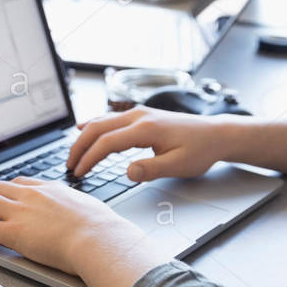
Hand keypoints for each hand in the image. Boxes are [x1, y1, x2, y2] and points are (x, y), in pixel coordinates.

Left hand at [0, 179, 172, 286]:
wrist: (101, 239)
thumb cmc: (104, 231)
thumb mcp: (91, 210)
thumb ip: (79, 211)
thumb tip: (86, 218)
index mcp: (51, 189)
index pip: (20, 182)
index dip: (3, 186)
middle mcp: (31, 196)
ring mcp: (20, 212)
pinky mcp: (13, 232)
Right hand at [67, 106, 235, 180]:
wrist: (216, 134)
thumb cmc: (201, 150)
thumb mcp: (179, 166)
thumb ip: (152, 169)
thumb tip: (128, 173)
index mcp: (146, 129)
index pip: (107, 142)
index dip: (89, 158)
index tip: (79, 172)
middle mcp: (139, 116)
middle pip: (98, 128)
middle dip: (79, 146)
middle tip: (69, 165)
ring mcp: (139, 113)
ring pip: (101, 120)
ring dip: (84, 136)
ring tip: (73, 154)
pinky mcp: (140, 115)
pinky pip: (110, 118)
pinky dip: (93, 125)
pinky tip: (83, 128)